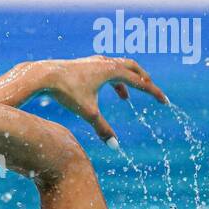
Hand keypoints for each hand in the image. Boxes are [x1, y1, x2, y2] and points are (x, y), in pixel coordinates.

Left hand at [37, 56, 167, 143]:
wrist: (43, 76)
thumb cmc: (66, 92)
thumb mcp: (87, 112)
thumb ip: (102, 128)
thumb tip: (115, 147)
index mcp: (112, 71)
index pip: (140, 81)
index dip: (154, 92)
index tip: (165, 101)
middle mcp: (106, 62)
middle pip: (133, 68)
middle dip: (144, 80)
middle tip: (152, 92)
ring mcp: (95, 61)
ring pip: (118, 67)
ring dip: (125, 81)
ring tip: (126, 98)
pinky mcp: (84, 64)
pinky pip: (105, 69)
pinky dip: (110, 80)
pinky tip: (104, 92)